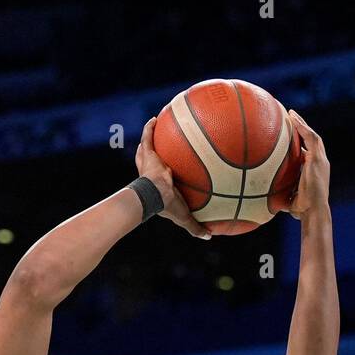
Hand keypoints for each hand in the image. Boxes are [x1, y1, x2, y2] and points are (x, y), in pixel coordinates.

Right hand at [136, 117, 208, 238]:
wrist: (155, 195)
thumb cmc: (167, 206)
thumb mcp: (185, 218)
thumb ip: (196, 226)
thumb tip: (209, 237)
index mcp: (158, 187)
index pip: (159, 179)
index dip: (162, 174)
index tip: (168, 172)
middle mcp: (149, 173)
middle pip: (148, 161)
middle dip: (150, 154)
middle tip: (159, 146)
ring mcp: (147, 163)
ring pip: (145, 148)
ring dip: (147, 138)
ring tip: (154, 125)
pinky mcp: (147, 154)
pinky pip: (147, 137)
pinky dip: (149, 128)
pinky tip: (154, 118)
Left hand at [284, 110, 329, 220]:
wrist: (314, 211)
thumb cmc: (302, 210)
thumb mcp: (290, 198)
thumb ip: (282, 194)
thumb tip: (266, 199)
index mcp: (315, 169)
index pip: (310, 151)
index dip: (302, 141)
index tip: (292, 135)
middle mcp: (320, 162)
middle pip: (312, 139)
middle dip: (303, 127)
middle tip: (292, 117)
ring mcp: (320, 160)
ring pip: (312, 136)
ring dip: (302, 124)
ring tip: (291, 114)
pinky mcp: (318, 159)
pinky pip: (310, 138)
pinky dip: (302, 128)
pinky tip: (293, 119)